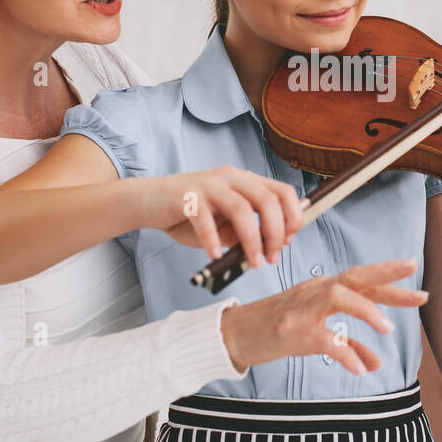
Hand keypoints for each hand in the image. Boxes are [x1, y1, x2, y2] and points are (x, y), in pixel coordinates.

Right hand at [134, 166, 303, 268]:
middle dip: (275, 233)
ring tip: (253, 263)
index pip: (282, 192)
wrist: (149, 200)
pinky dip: (213, 240)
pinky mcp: (186, 196)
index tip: (289, 242)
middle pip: (267, 200)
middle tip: (272, 258)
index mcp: (245, 181)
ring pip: (242, 209)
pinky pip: (204, 219)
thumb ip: (243, 233)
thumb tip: (266, 250)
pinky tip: (215, 255)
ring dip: (252, 240)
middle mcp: (231, 178)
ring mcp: (209, 185)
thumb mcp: (224, 225)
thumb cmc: (190, 214)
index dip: (292, 217)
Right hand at [219, 259, 426, 374]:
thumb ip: (348, 346)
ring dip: (367, 310)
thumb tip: (375, 364)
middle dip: (389, 280)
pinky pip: (323, 339)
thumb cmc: (275, 330)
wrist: (233, 334)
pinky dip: (344, 353)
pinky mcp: (291, 331)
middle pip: (356, 277)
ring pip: (339, 297)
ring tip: (389, 329)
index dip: (389, 277)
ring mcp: (302, 309)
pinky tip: (360, 369)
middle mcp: (316, 291)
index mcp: (323, 288)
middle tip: (419, 291)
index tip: (416, 277)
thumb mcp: (315, 333)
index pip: (362, 279)